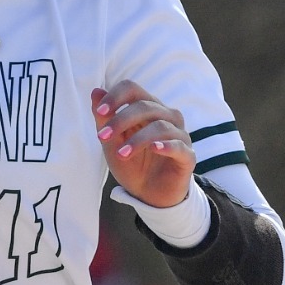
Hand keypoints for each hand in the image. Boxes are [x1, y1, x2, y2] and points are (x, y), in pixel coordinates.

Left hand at [91, 81, 194, 208]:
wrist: (148, 195)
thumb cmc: (132, 164)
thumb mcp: (112, 143)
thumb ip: (105, 119)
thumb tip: (96, 92)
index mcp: (147, 108)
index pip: (133, 89)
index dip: (116, 97)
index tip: (100, 112)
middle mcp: (166, 116)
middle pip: (145, 106)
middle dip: (121, 120)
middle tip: (102, 137)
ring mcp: (179, 135)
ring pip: (160, 126)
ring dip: (137, 139)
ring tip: (121, 154)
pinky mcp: (187, 156)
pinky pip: (179, 146)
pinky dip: (166, 145)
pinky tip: (154, 148)